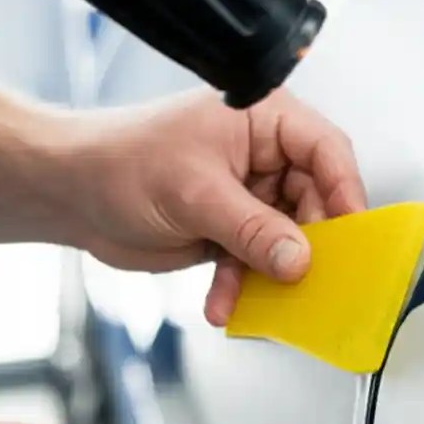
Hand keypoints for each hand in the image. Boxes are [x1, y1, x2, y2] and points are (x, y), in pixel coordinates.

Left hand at [52, 89, 366, 325]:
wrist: (70, 193)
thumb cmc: (120, 161)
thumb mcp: (196, 194)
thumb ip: (252, 229)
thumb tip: (299, 258)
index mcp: (262, 119)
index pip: (326, 150)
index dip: (345, 192)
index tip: (353, 235)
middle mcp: (261, 155)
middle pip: (314, 202)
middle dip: (303, 246)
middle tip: (305, 278)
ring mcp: (247, 194)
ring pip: (285, 239)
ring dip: (268, 275)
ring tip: (255, 297)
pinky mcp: (231, 229)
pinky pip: (255, 262)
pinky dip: (242, 286)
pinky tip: (224, 303)